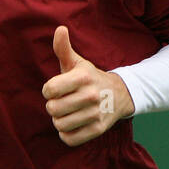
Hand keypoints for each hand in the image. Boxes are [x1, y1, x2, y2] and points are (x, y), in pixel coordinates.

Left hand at [43, 26, 133, 146]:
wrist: (120, 94)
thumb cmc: (90, 78)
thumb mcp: (77, 63)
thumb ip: (63, 48)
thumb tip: (60, 29)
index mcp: (83, 77)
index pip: (49, 90)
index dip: (48, 90)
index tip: (55, 89)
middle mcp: (91, 95)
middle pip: (53, 109)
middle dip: (53, 106)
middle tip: (62, 102)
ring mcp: (96, 113)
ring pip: (60, 125)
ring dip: (59, 121)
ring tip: (67, 113)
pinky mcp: (98, 129)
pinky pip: (70, 139)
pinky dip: (67, 134)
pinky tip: (72, 125)